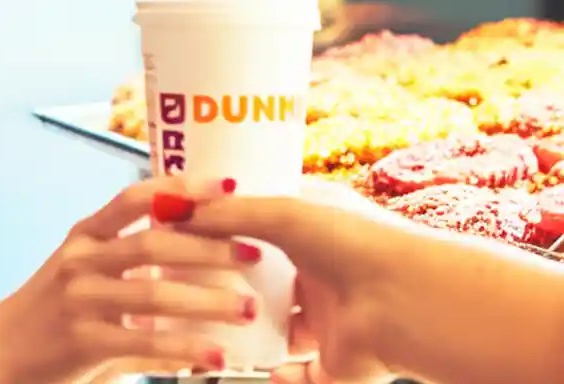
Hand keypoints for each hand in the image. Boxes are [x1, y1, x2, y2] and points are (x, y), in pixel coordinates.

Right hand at [0, 177, 260, 382]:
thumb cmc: (54, 311)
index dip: (182, 187)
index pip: (135, 198)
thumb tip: (201, 243)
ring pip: (154, 296)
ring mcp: (79, 302)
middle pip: (153, 244)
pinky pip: (143, 345)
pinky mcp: (82, 343)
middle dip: (210, 248)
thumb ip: (128, 257)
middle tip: (254, 254)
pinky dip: (184, 351)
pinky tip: (216, 356)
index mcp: (85, 235)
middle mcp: (80, 261)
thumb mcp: (83, 270)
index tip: (228, 185)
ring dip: (208, 302)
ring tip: (247, 308)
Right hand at [180, 180, 404, 382]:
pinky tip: (255, 370)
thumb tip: (173, 212)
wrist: (406, 301)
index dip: (228, 233)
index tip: (189, 237)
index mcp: (316, 232)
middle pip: (268, 283)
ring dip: (251, 334)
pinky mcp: (337, 363)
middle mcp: (323, 275)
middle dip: (234, 288)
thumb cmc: (352, 241)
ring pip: (282, 331)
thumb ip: (228, 213)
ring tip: (209, 333)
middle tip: (188, 290)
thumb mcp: (282, 212)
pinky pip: (302, 377)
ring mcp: (331, 321)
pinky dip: (280, 378)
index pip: (263, 230)